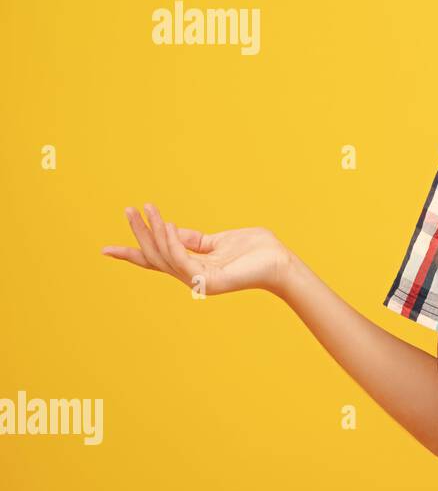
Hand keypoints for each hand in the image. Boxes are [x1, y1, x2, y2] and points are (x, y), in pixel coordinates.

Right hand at [101, 203, 290, 296]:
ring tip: (146, 209)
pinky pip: (181, 258)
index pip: (156, 261)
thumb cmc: (256, 250)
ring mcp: (199, 281)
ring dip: (152, 232)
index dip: (131, 254)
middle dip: (139, 234)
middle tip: (128, 210)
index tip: (105, 249)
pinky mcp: (208, 280)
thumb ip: (195, 239)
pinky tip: (166, 223)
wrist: (281, 262)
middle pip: (154, 257)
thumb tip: (170, 229)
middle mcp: (192, 276)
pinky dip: (170, 240)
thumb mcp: (219, 240)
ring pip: (164, 256)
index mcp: (193, 267)